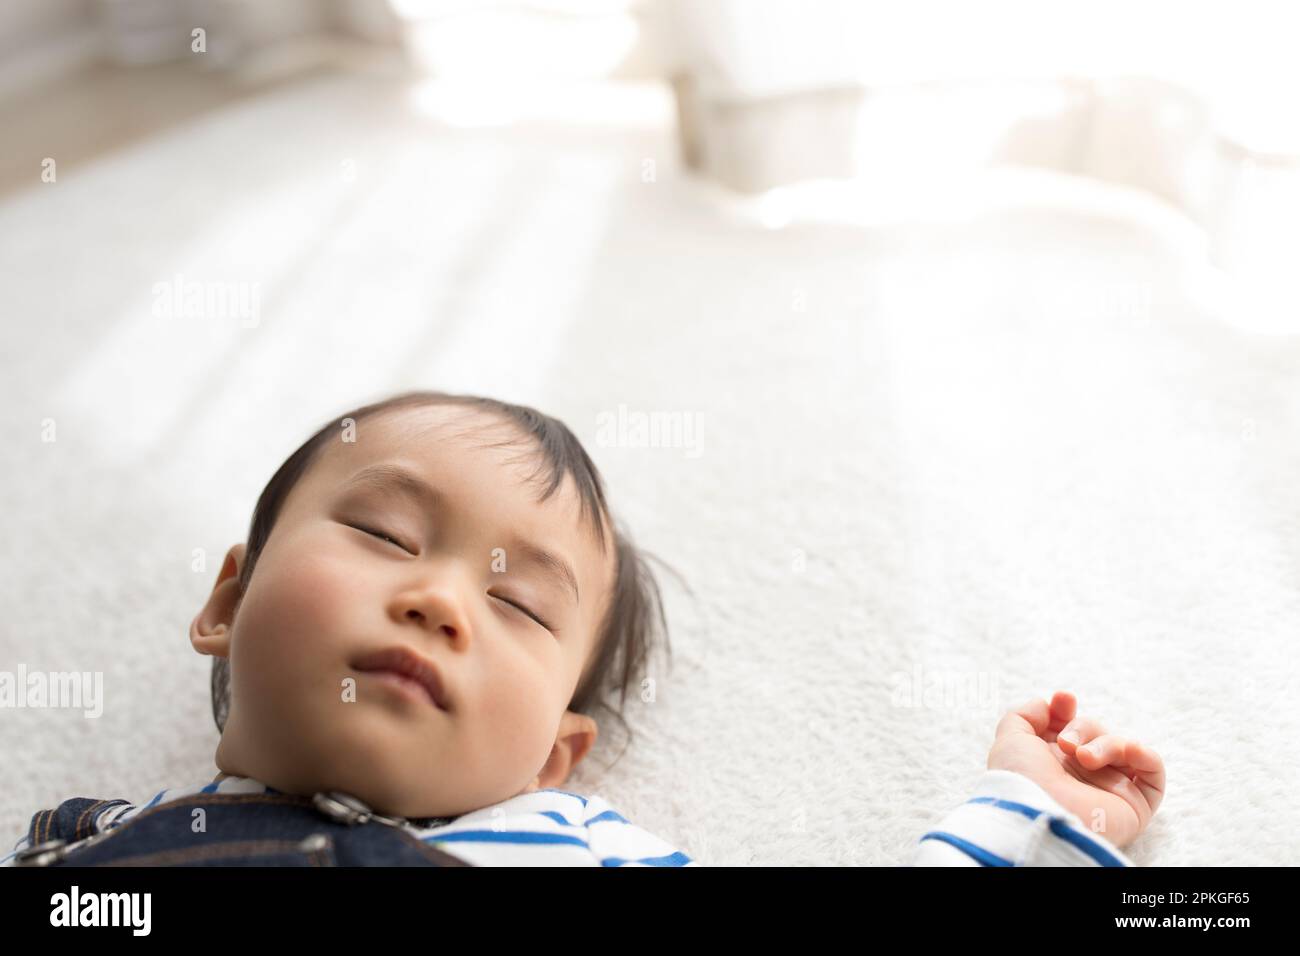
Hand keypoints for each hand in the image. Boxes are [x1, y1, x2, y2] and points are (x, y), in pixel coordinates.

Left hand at [986, 690, 1164, 848]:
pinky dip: (1145, 756)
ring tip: (1085, 757)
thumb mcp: (1011, 737)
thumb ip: (1025, 715)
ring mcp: (1109, 789)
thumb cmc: (1020, 777)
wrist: (1038, 813)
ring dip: (1106, 743)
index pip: (1070, 729)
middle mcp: (1082, 775)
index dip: (1067, 710)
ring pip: (1123, 747)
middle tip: (1067, 744)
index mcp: (1053, 762)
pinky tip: (1130, 750)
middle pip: (1097, 732)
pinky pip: (1153, 773)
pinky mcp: (1134, 805)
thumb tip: (1046, 705)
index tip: (1064, 700)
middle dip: (1083, 728)